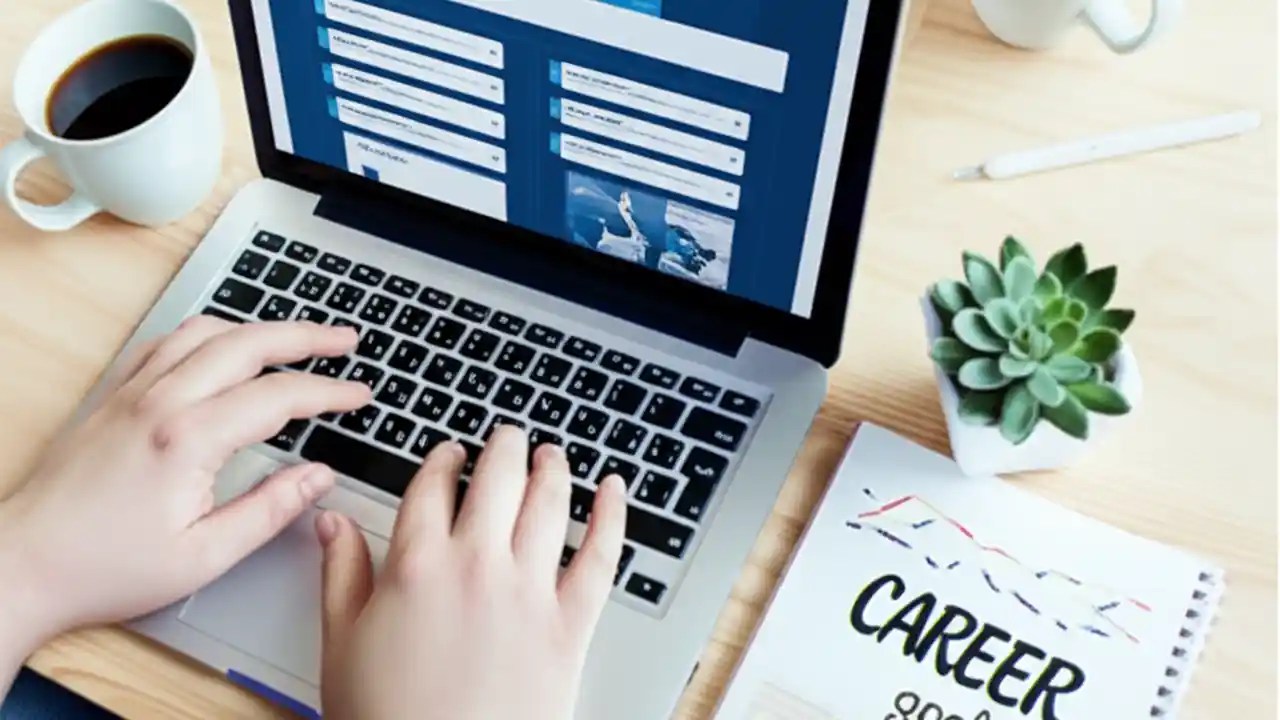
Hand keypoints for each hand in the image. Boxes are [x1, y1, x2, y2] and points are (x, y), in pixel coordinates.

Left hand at [0, 317, 369, 659]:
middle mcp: (159, 402)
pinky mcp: (111, 397)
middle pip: (247, 343)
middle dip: (306, 336)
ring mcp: (131, 393)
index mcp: (187, 440)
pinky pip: (165, 342)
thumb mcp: (204, 556)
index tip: (359, 395)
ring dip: (257, 326)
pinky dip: (205, 333)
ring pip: (205, 331)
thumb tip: (318, 478)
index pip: (278, 397)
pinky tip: (221, 344)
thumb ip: (270, 510)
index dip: (328, 393)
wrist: (22, 565)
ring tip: (294, 337)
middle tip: (345, 341)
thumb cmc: (104, 568)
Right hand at [318, 427, 627, 719]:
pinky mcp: (569, 624)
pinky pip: (600, 556)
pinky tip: (614, 490)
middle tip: (507, 438)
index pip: (432, 485)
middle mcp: (476, 566)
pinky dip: (612, 516)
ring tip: (552, 455)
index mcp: (416, 565)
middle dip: (504, 447)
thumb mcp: (343, 645)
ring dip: (552, 468)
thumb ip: (340, 573)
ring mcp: (528, 591)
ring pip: (548, 503)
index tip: (450, 454)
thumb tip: (330, 522)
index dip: (443, 460)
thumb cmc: (388, 718)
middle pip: (497, 477)